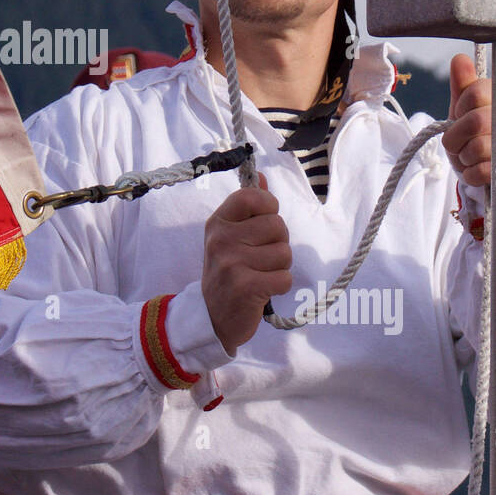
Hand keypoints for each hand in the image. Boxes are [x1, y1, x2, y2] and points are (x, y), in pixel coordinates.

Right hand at [201, 172, 292, 355]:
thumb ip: (246, 206)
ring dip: (279, 267)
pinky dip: (279, 286)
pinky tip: (262, 290)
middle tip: (260, 258)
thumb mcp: (228, 236)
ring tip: (260, 274)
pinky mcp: (245, 287)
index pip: (252, 196)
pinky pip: (284, 278)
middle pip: (277, 225)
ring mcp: (231, 263)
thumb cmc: (227, 271)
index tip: (262, 225)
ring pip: (284, 253)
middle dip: (278, 243)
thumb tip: (261, 177)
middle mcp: (221, 239)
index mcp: (218, 222)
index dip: (268, 208)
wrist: (211, 317)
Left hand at [442, 53, 491, 187]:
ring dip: (463, 156)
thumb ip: (463, 84)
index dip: (461, 106)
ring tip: (471, 154)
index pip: (476, 92)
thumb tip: (459, 59)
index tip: (462, 113)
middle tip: (460, 140)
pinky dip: (470, 172)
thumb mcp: (465, 105)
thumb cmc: (475, 131)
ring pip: (476, 148)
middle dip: (455, 135)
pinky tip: (478, 168)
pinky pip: (480, 172)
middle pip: (474, 122)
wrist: (491, 168)